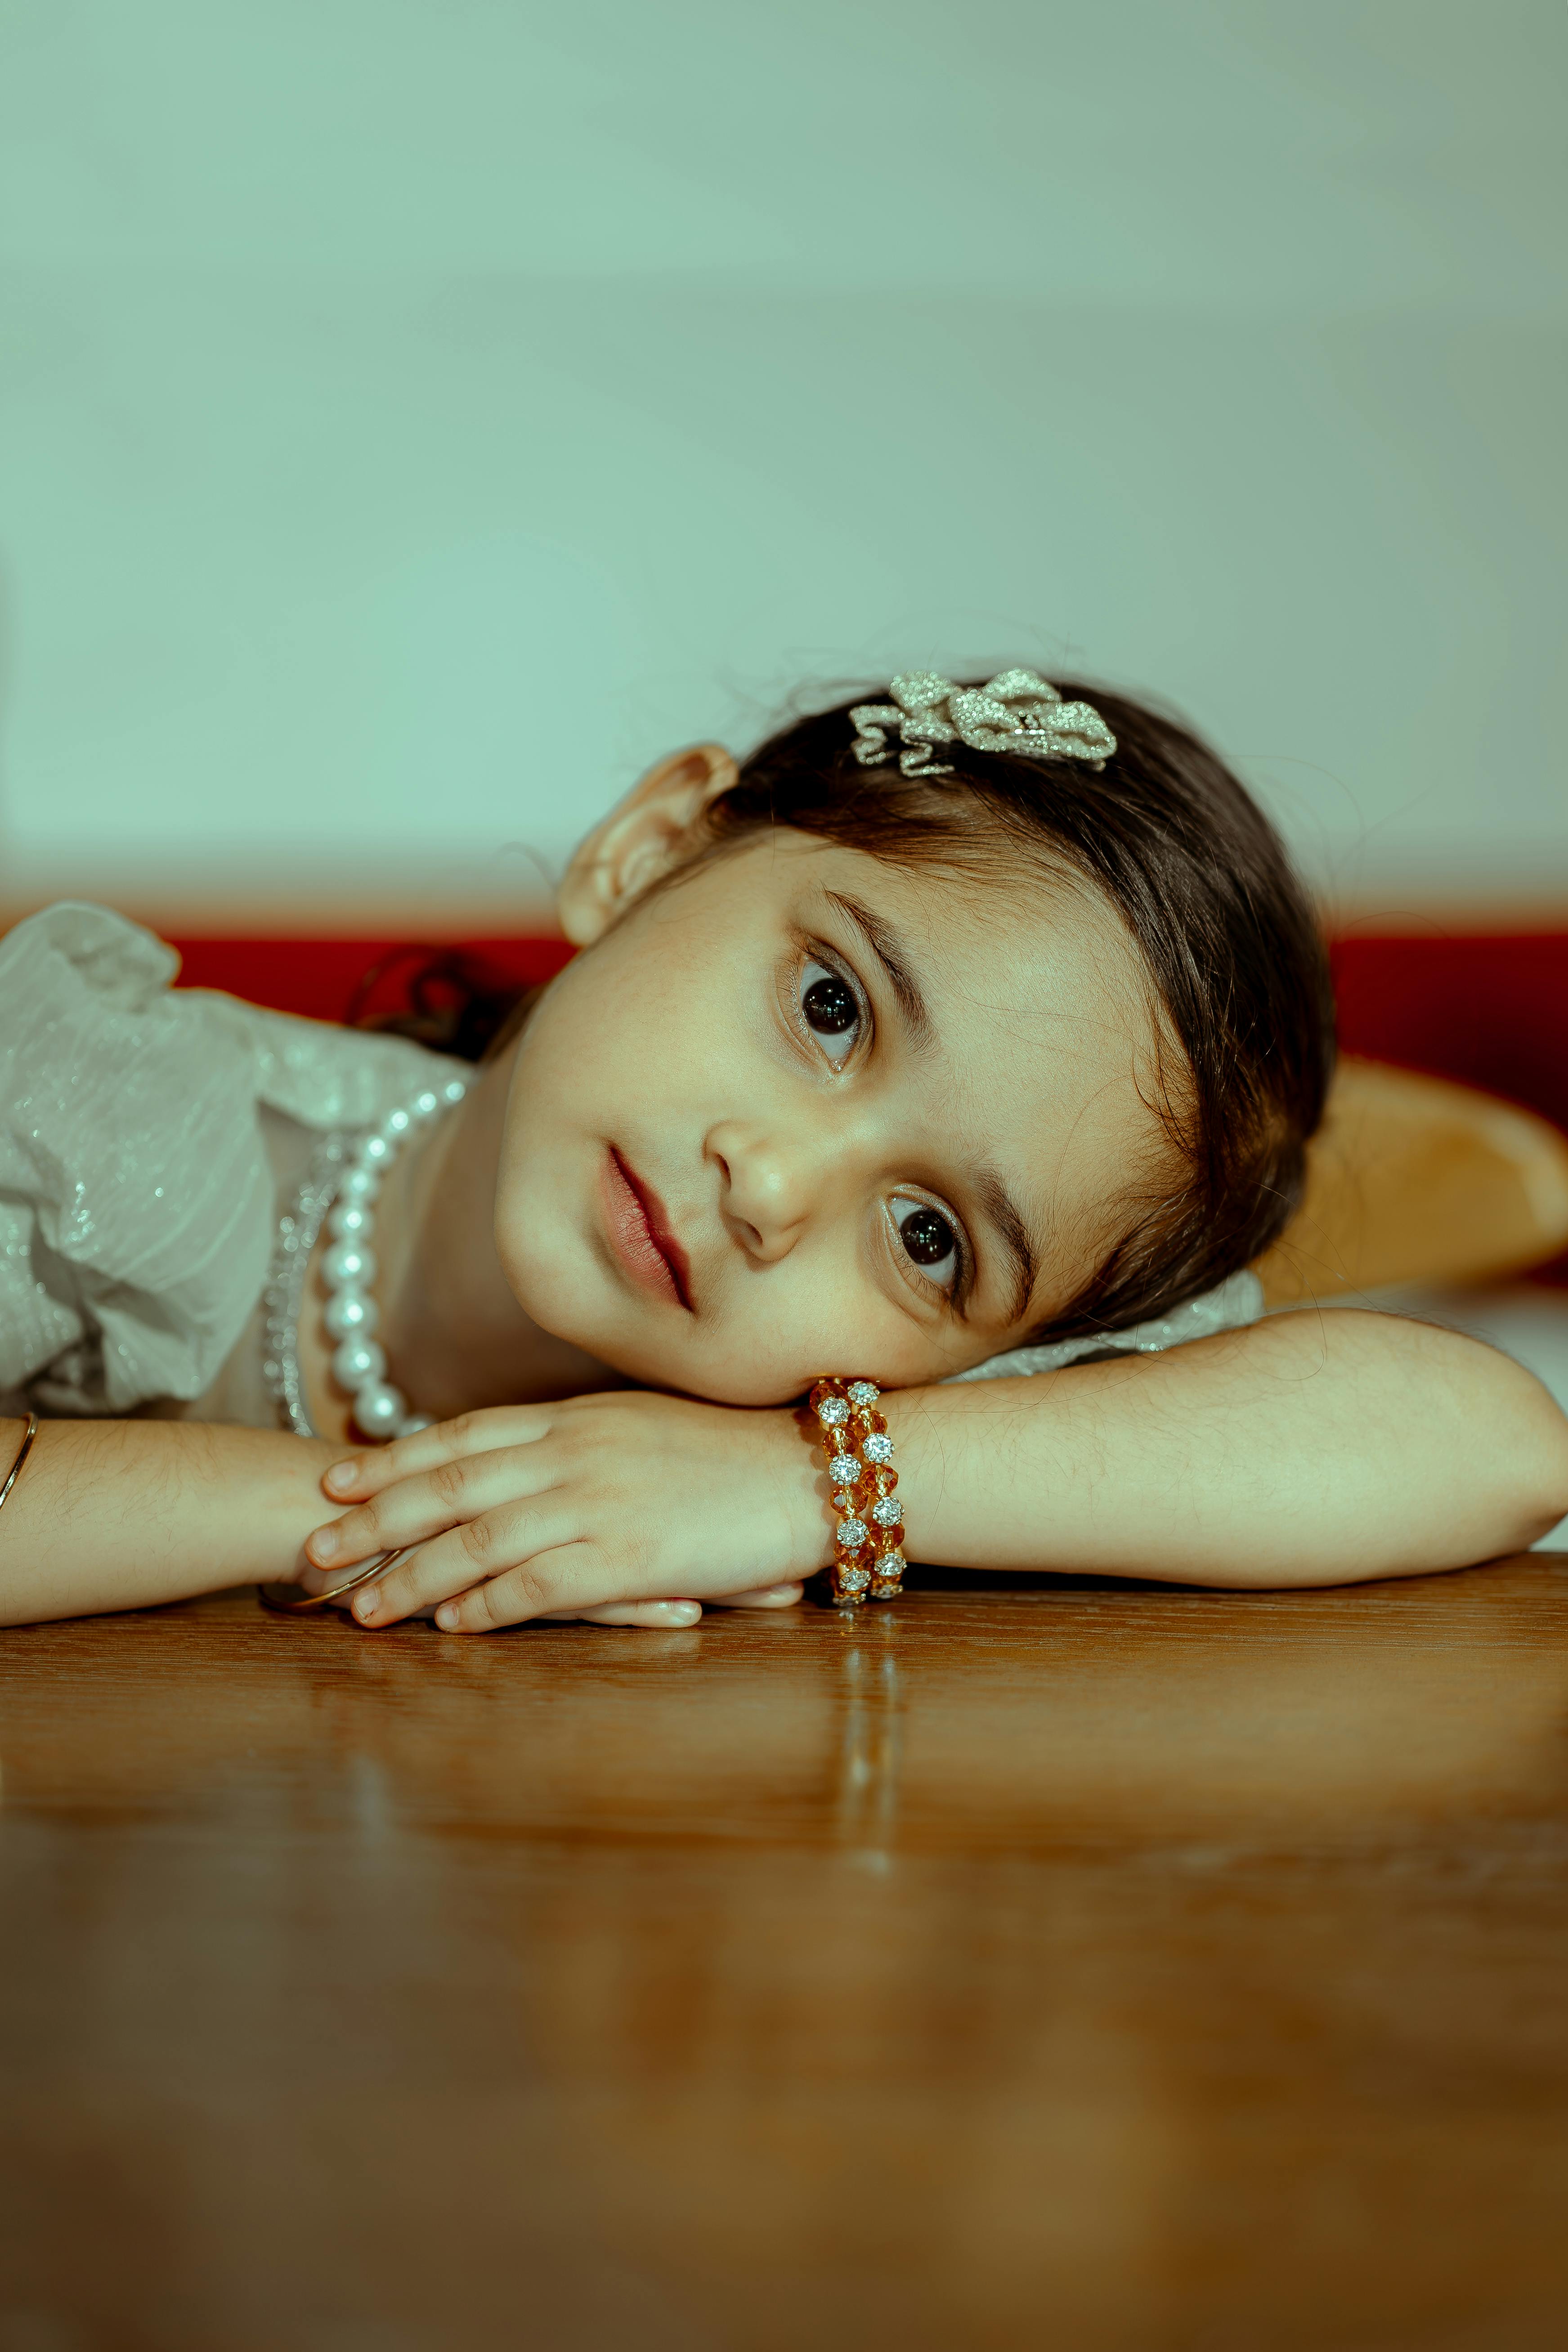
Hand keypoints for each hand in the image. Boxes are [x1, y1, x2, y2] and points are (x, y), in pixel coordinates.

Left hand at [301, 1390, 830, 1632]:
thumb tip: (523, 1460)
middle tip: (313, 1549)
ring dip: (411, 1576)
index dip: (395, 1460)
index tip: (338, 1480)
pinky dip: (485, 1606)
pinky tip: (448, 1625)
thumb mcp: (642, 1428)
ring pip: (478, 1539)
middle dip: (374, 1521)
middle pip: (450, 1485)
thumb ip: (577, 1441)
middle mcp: (574, 1453)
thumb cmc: (733, 1456)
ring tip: (362, 1608)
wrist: (810, 1473)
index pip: (464, 1436)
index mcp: (577, 1418)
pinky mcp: (627, 1558)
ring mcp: (597, 1504)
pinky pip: (536, 1585)